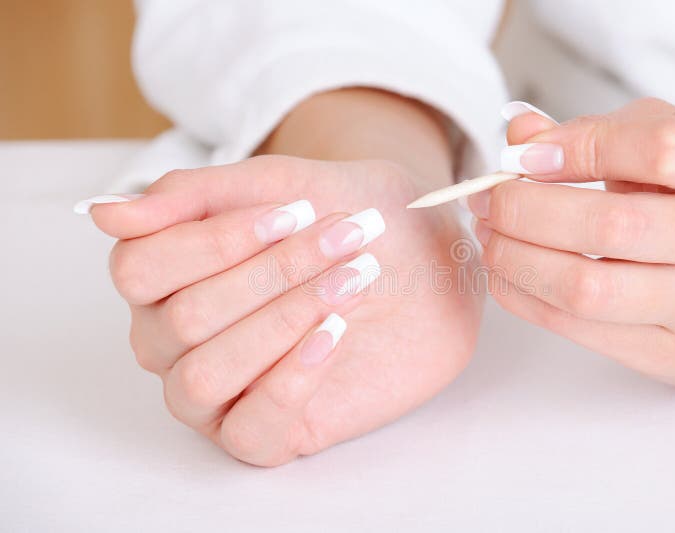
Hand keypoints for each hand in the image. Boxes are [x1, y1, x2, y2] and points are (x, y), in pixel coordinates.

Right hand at [90, 155, 480, 464]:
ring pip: (204, 375)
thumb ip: (195, 195)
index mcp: (165, 276)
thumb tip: (106, 214)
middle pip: (183, 319)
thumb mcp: (283, 183)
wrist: (424, 255)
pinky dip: (291, 381)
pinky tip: (334, 334)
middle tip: (347, 238)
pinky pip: (248, 432)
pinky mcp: (270, 428)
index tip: (296, 210)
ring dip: (284, 320)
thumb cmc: (350, 215)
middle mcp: (175, 339)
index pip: (138, 268)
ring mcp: (220, 389)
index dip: (217, 240)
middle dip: (274, 273)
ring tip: (351, 281)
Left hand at [470, 97, 674, 387]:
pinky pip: (577, 327)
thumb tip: (520, 135)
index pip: (661, 149)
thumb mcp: (657, 143)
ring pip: (588, 288)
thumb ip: (592, 132)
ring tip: (489, 234)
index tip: (524, 156)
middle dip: (525, 209)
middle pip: (612, 225)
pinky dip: (522, 295)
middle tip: (487, 198)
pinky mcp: (672, 351)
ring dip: (516, 258)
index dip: (576, 148)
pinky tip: (505, 270)